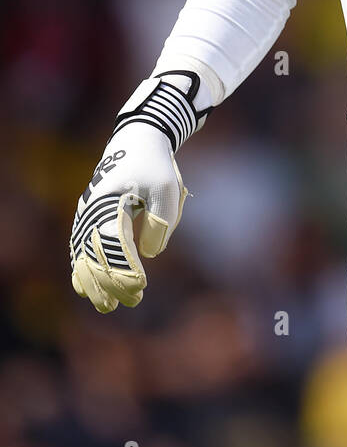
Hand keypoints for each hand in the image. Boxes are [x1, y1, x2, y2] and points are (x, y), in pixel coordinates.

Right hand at [70, 71, 210, 312]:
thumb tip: (149, 254)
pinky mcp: (90, 216)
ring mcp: (88, 214)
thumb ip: (160, 222)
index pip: (114, 244)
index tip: (141, 287)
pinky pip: (80, 247)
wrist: (138, 140)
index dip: (125, 269)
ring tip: (106, 306)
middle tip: (131, 303)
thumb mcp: (166, 189)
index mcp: (111, 203)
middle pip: (96, 255)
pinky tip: (86, 288)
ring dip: (94, 282)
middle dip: (112, 283)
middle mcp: (93, 211)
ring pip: (83, 255)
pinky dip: (82, 269)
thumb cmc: (155, 165)